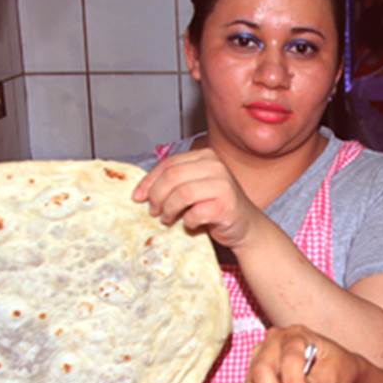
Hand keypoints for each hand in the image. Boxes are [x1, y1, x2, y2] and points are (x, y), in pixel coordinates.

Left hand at [133, 147, 260, 247]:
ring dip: (168, 210)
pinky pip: (195, 213)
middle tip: (153, 211)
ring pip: (181, 193)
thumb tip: (141, 191)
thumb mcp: (194, 187)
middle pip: (172, 177)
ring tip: (167, 219)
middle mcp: (215, 166)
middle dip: (156, 196)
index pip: (168, 164)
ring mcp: (223, 185)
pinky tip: (189, 224)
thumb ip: (174, 182)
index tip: (137, 197)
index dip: (148, 181)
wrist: (245, 226)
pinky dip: (187, 221)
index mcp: (205, 156)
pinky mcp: (226, 206)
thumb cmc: (216, 207)